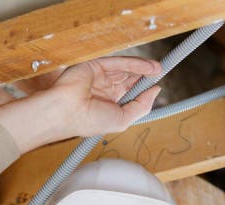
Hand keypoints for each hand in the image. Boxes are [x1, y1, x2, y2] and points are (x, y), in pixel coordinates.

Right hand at [0, 57, 160, 152]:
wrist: (64, 112)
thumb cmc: (88, 121)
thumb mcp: (123, 120)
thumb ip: (141, 106)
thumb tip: (155, 90)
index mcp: (108, 106)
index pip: (129, 94)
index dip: (143, 90)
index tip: (156, 85)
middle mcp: (104, 91)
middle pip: (128, 80)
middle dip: (144, 77)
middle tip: (160, 74)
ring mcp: (99, 78)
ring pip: (124, 70)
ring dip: (142, 69)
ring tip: (158, 69)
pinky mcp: (95, 66)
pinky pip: (117, 63)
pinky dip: (134, 64)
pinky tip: (148, 66)